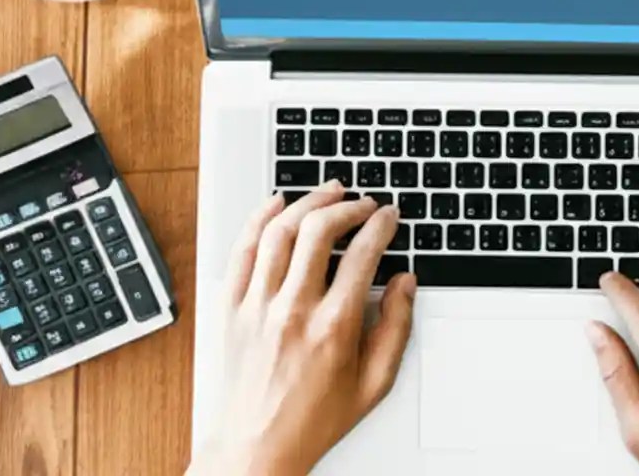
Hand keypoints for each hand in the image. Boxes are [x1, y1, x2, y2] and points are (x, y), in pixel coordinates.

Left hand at [189, 183, 416, 475]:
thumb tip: (406, 284)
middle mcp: (293, 310)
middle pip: (319, 231)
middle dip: (347, 206)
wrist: (257, 446)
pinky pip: (243, 250)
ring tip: (328, 192)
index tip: (388, 217)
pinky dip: (259, 219)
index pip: (362, 254)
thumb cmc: (314, 419)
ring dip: (307, 202)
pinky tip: (275, 204)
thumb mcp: (374, 383)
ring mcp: (257, 306)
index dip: (381, 225)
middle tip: (362, 203)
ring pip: (279, 231)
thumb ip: (397, 328)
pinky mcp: (233, 308)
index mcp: (333, 328)